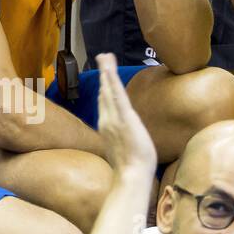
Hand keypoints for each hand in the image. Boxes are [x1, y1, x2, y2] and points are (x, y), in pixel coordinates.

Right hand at [95, 52, 156, 179]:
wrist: (131, 177)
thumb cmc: (131, 171)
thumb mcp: (125, 154)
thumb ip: (122, 144)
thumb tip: (125, 141)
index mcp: (108, 128)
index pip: (105, 104)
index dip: (104, 88)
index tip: (104, 76)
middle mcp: (107, 121)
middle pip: (104, 92)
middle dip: (104, 74)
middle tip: (102, 57)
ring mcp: (114, 118)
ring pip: (108, 89)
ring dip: (106, 71)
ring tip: (104, 56)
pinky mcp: (124, 118)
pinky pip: (116, 94)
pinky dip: (111, 80)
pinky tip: (108, 68)